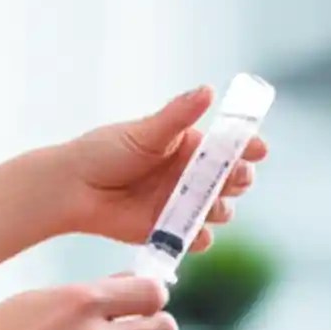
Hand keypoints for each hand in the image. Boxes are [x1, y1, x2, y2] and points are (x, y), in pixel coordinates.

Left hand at [57, 86, 268, 251]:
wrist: (73, 189)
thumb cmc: (104, 152)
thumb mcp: (145, 132)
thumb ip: (178, 115)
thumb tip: (208, 91)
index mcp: (191, 147)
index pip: (231, 147)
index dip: (249, 148)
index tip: (258, 149)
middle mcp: (192, 176)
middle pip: (234, 180)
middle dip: (239, 179)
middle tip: (232, 177)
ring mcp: (184, 204)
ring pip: (222, 210)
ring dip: (221, 208)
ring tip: (207, 204)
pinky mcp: (172, 230)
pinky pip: (199, 238)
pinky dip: (199, 237)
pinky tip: (192, 231)